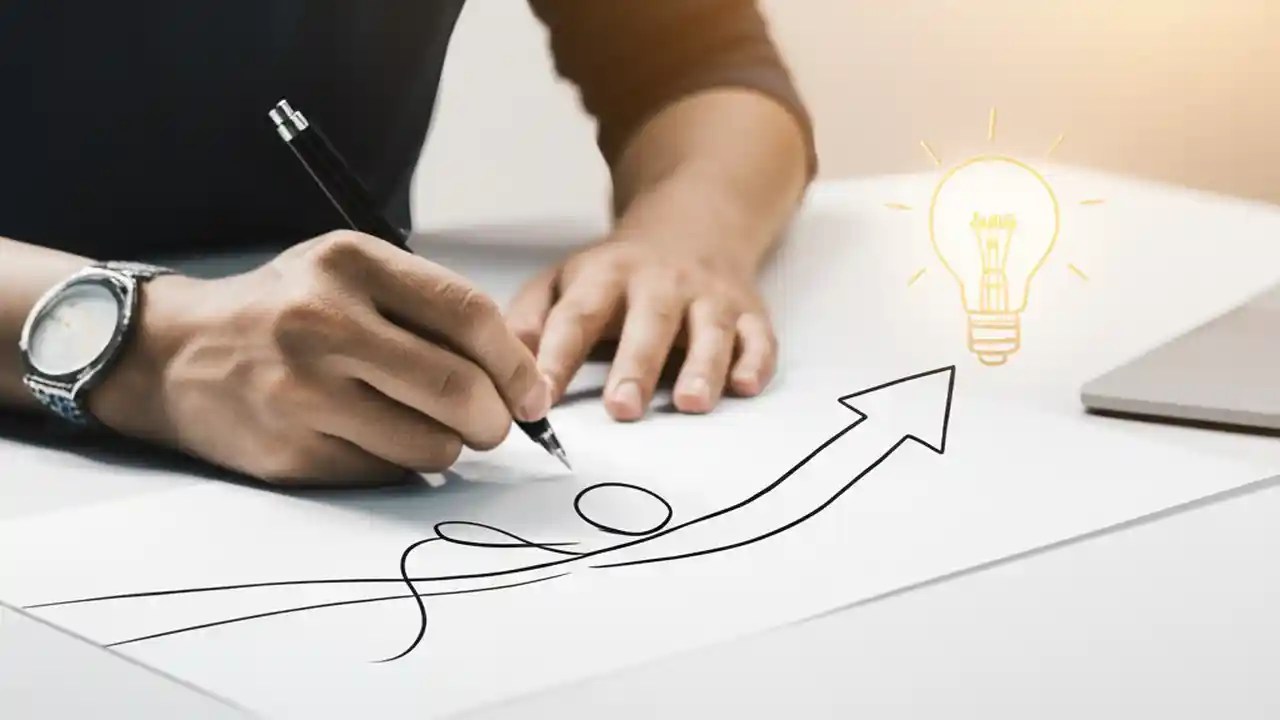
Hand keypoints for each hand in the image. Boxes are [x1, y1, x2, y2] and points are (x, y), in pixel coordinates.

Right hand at [88, 231, 551, 485]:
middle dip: (496, 418)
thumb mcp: (352, 274)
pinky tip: (376, 438)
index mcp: (350, 263)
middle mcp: (323, 323)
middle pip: (457, 388)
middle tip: (494, 423)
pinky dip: (403, 465)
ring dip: (451, 447)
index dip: (516, 363)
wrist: (179, 354)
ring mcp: (302, 393)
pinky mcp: (291, 454)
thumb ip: (431, 309)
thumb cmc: (289, 312)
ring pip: (430, 444)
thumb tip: (521, 377)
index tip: (532, 392)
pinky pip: (387, 473)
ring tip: (431, 429)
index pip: (468, 315)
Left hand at [506, 234, 776, 420]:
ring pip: (708, 331)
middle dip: (635, 366)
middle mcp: (660, 284)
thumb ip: (529, 320)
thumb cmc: (617, 274)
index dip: (555, 357)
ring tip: (691, 403)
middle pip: (648, 324)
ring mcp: (707, 297)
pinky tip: (745, 386)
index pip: (576, 317)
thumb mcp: (565, 281)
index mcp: (605, 277)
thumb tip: (495, 362)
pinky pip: (758, 336)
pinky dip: (756, 361)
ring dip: (702, 367)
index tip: (538, 399)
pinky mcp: (747, 313)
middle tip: (621, 409)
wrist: (692, 224)